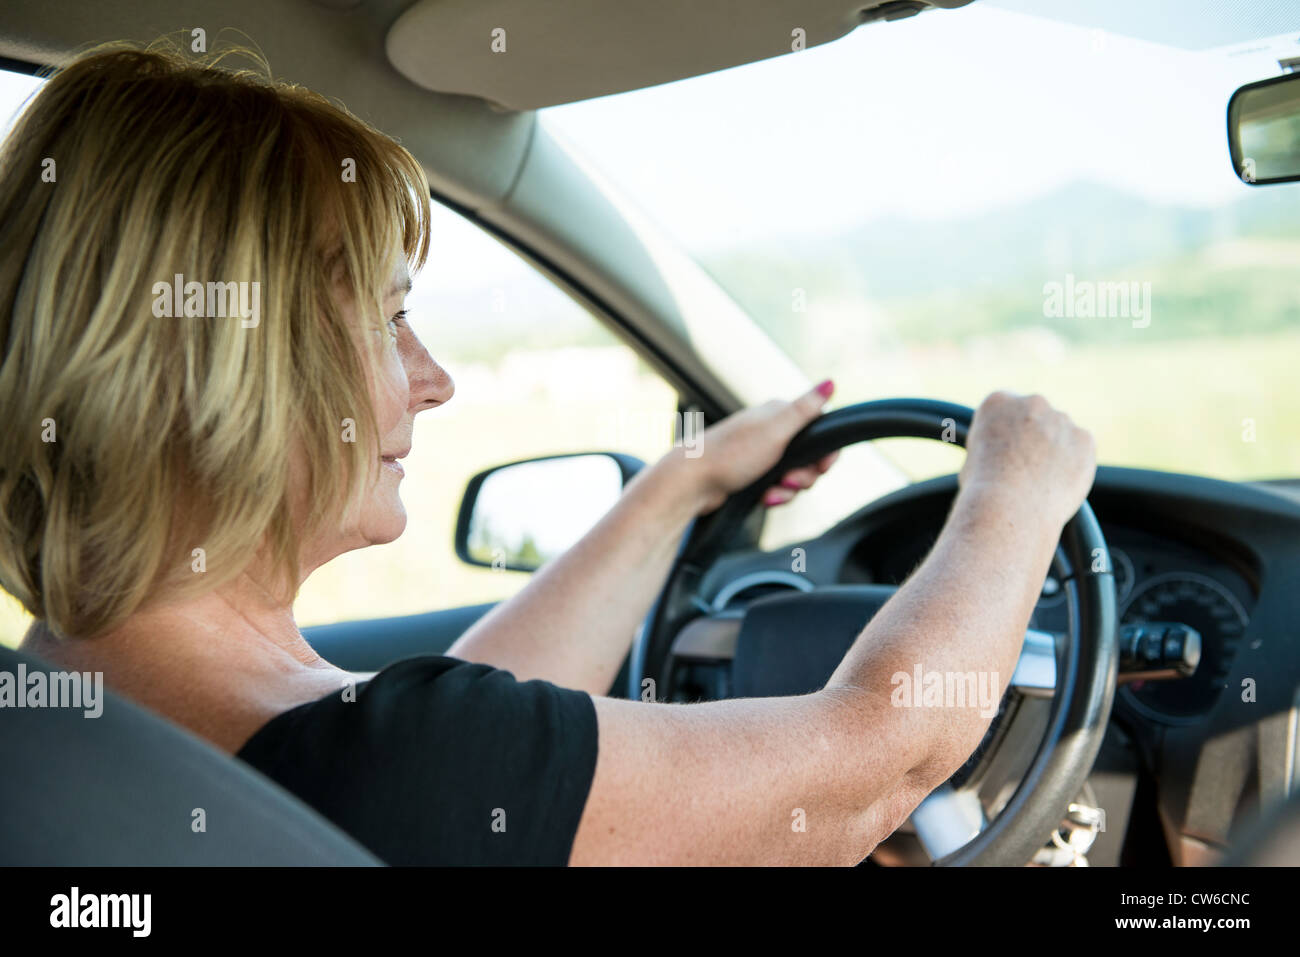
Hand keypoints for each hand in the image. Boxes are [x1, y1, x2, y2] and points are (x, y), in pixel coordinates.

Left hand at [668, 380, 839, 514]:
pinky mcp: (753, 474)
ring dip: (788, 490)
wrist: (692, 482)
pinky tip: (764, 498)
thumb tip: (831, 381)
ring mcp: (761, 453)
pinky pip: (778, 487)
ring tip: (771, 493)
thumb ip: (805, 409)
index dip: (824, 455)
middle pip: (810, 458)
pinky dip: (775, 495)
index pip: (821, 432)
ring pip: (795, 476)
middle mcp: (771, 430)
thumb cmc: (731, 454)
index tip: (819, 467)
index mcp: (779, 414)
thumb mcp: (775, 430)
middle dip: (805, 476)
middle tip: (788, 481)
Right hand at [958, 391, 1096, 530]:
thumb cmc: (982, 491)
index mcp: (997, 401)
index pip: (1006, 408)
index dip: (1007, 433)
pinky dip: (1075, 465)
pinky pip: (1082, 450)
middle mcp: (1031, 402)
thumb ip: (993, 445)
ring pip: (1061, 433)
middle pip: (1036, 416)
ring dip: (1055, 451)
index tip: (1006, 453)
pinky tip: (1058, 484)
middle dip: (1034, 437)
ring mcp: (1061, 419)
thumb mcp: (973, 458)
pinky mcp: (1084, 438)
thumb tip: (1005, 453)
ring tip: (1041, 483)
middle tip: (1027, 469)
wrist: (1007, 508)